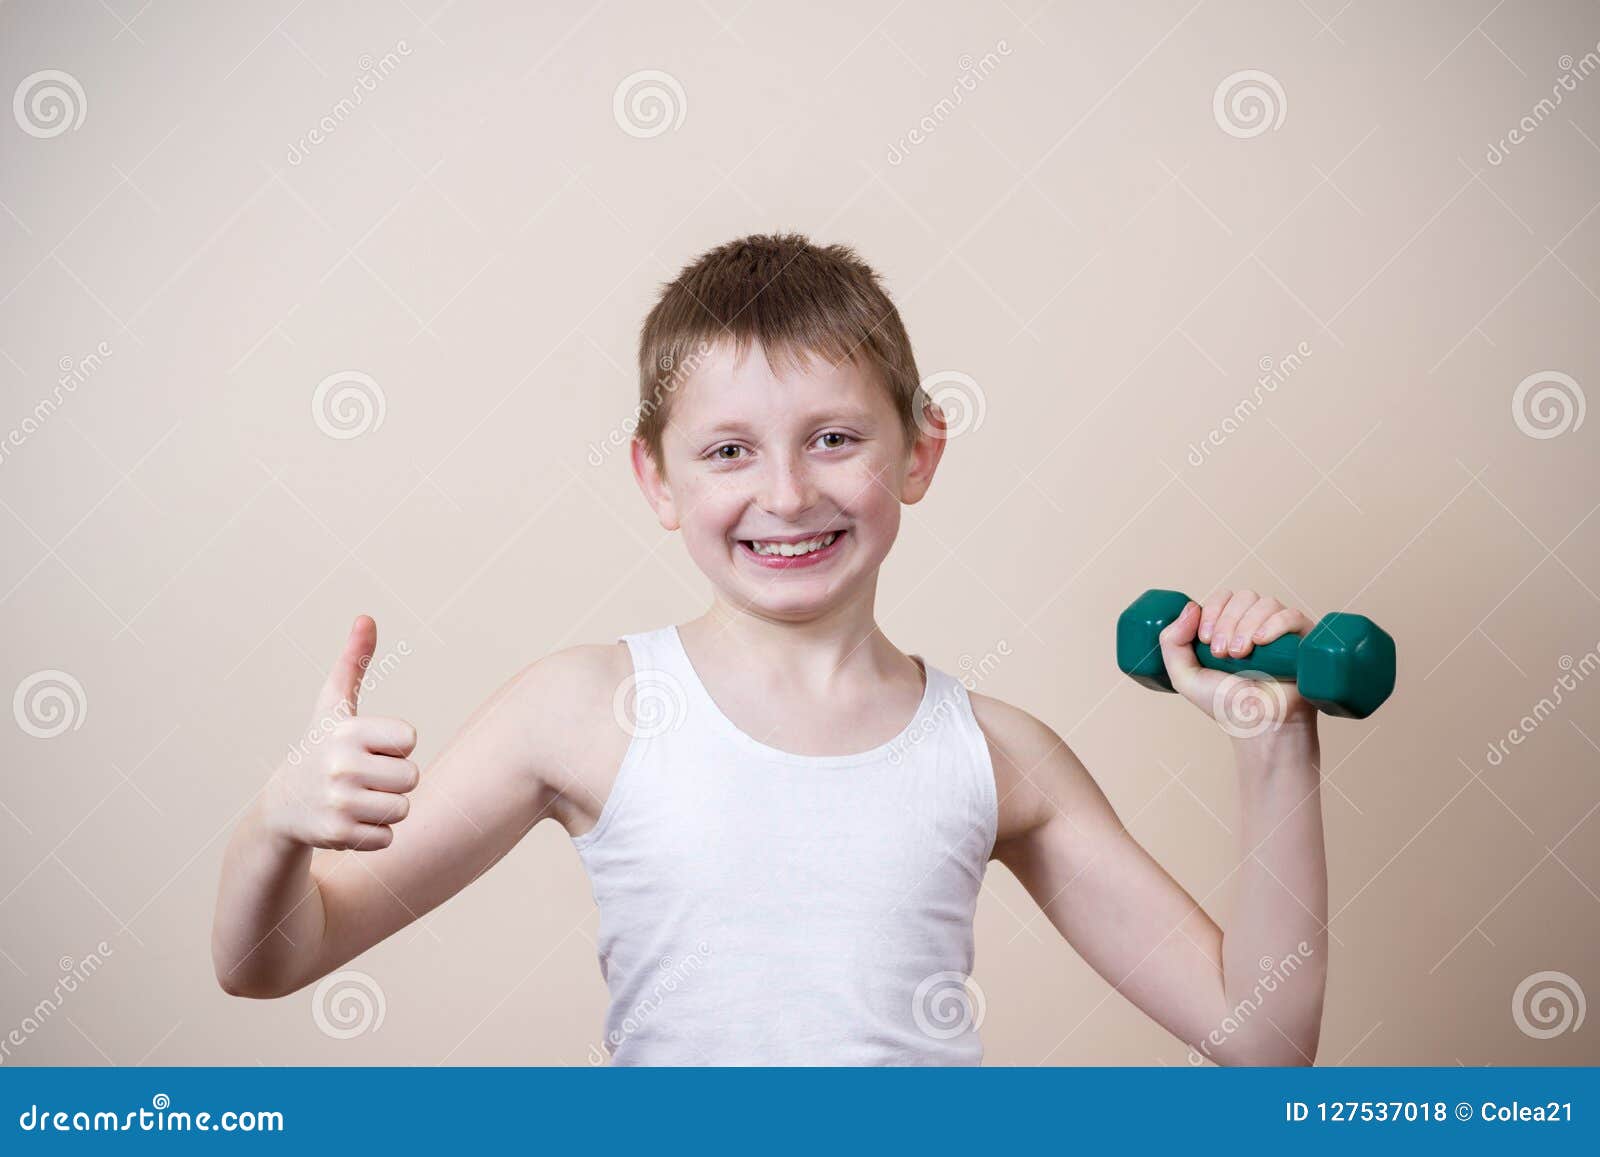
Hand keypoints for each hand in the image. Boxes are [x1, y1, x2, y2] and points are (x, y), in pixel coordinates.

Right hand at [261, 615, 418, 850]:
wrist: (282, 807)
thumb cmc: (320, 747)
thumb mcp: (333, 705)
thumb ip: (352, 662)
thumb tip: (366, 617)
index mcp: (347, 731)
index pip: (410, 740)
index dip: (395, 746)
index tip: (368, 747)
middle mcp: (340, 766)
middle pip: (412, 778)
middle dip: (393, 780)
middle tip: (363, 777)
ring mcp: (338, 802)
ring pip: (402, 808)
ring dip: (385, 807)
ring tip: (356, 798)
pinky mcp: (338, 835)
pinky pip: (388, 837)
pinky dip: (373, 834)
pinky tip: (348, 821)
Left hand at [1157, 589, 1318, 736]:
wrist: (1257, 725)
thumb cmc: (1225, 704)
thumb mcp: (1184, 676)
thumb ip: (1172, 642)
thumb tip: (1189, 606)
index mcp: (1230, 626)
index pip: (1222, 598)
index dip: (1211, 611)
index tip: (1205, 640)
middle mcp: (1256, 623)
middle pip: (1242, 596)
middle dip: (1227, 622)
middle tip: (1222, 653)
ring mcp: (1280, 630)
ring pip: (1265, 603)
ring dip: (1246, 626)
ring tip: (1241, 655)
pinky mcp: (1302, 640)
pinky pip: (1292, 615)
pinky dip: (1274, 624)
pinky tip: (1261, 642)